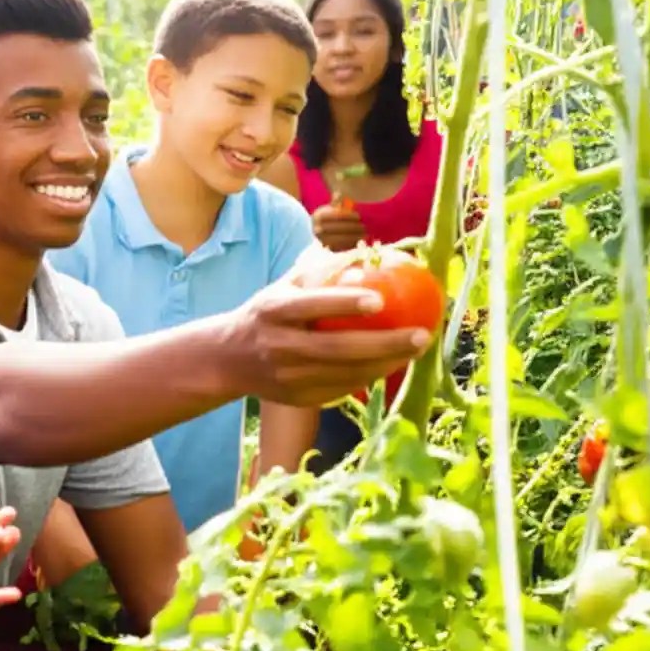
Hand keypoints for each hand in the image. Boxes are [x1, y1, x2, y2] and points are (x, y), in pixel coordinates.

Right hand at [223, 279, 431, 406]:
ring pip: (346, 374)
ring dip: (386, 363)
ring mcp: (288, 376)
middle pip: (338, 349)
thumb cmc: (266, 314)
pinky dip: (370, 377)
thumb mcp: (282, 286)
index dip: (345, 304)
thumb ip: (320, 271)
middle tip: (422, 335)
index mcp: (274, 310)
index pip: (312, 306)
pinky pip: (341, 389)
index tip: (380, 299)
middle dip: (385, 344)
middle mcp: (280, 345)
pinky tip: (392, 364)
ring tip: (417, 349)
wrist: (227, 360)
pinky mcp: (297, 398)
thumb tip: (369, 252)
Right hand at [312, 203, 364, 250]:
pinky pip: (339, 248)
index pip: (335, 216)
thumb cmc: (327, 217)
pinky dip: (350, 245)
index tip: (358, 217)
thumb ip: (336, 202)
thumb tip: (339, 193)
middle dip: (352, 228)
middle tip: (363, 227)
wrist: (316, 231)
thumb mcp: (330, 208)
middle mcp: (317, 229)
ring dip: (353, 238)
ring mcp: (321, 240)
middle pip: (337, 228)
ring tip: (364, 235)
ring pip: (339, 239)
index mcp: (318, 216)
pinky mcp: (326, 249)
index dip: (348, 216)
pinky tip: (358, 242)